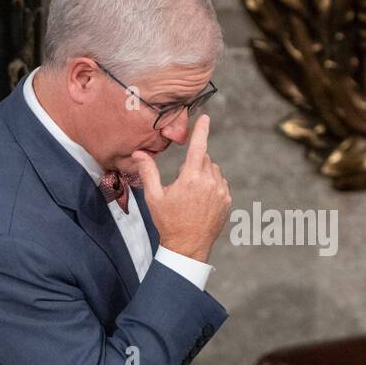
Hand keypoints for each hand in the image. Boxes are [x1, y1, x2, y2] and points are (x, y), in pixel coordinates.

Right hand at [130, 114, 231, 261]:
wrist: (188, 247)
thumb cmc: (168, 222)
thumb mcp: (154, 197)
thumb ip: (148, 172)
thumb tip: (138, 153)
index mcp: (191, 178)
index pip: (198, 146)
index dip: (201, 130)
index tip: (205, 117)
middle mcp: (209, 182)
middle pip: (204, 158)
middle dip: (193, 163)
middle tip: (181, 182)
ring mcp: (221, 192)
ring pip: (213, 170)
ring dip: (203, 173)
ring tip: (191, 194)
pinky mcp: (227, 200)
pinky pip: (220, 183)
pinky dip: (212, 185)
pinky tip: (201, 200)